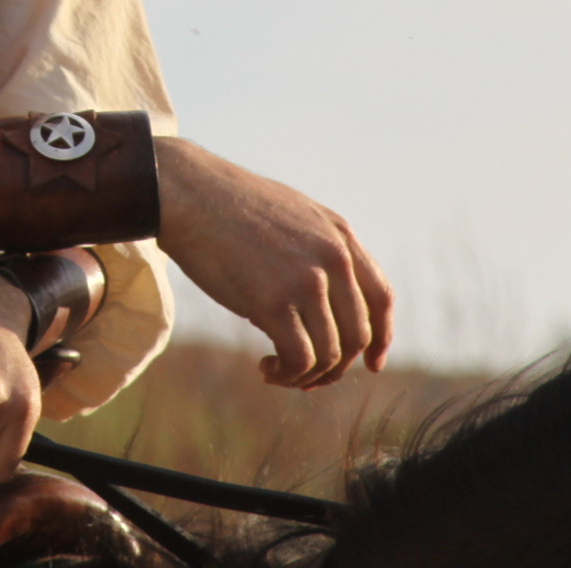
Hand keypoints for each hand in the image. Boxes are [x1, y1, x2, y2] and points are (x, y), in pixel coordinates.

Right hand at [156, 137, 394, 389]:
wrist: (189, 194)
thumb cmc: (227, 205)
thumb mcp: (291, 215)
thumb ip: (316, 250)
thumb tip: (319, 302)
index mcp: (339, 235)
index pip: (381, 297)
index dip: (381, 337)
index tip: (371, 363)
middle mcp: (333, 258)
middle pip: (357, 334)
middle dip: (336, 367)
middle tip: (306, 378)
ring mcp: (306, 280)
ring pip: (330, 354)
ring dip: (306, 376)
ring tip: (277, 372)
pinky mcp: (274, 302)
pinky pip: (299, 359)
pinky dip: (286, 375)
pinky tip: (265, 369)